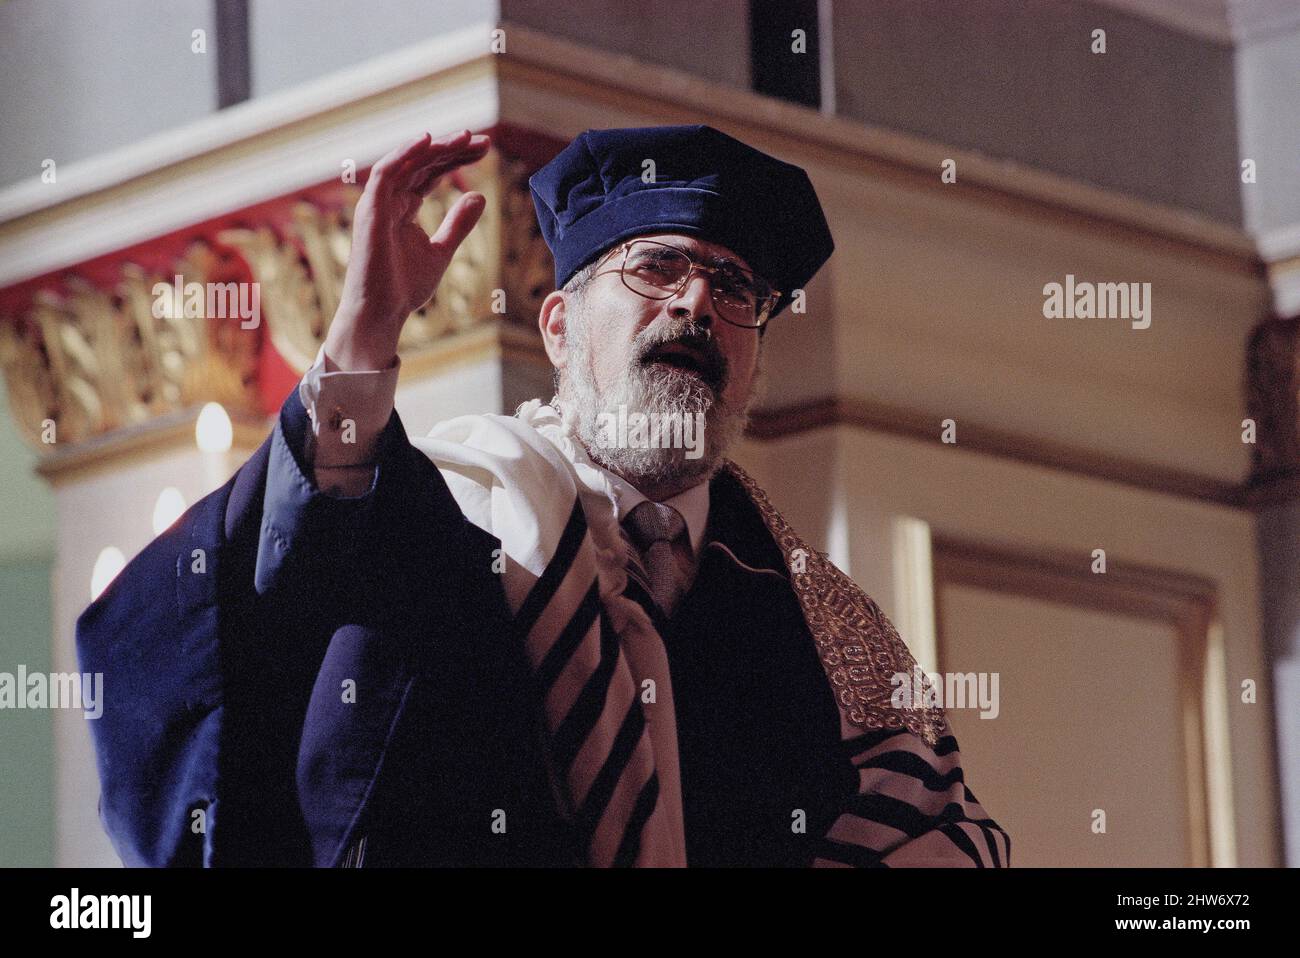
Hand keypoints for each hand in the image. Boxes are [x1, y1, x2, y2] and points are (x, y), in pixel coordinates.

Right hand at [326, 129, 490, 369]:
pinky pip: (386, 173)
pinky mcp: (370, 209)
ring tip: (465, 137)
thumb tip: (479, 196)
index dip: (457, 158)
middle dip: (452, 149)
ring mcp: (378, 203)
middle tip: (482, 141)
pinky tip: (428, 140)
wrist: (383, 313)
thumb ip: (458, 224)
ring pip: (406, 162)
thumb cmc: (405, 287)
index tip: (486, 150)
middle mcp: (390, 200)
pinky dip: (404, 154)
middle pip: (422, 163)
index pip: (431, 173)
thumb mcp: (442, 251)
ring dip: (435, 146)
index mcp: (404, 207)